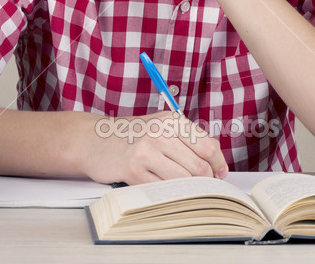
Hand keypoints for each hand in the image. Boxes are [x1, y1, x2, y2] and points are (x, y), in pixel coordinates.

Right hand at [82, 111, 228, 184]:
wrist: (93, 139)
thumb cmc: (131, 135)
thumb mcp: (159, 126)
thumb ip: (185, 139)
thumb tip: (215, 164)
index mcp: (171, 120)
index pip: (207, 146)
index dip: (218, 164)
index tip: (220, 173)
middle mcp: (159, 133)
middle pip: (199, 166)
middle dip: (205, 180)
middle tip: (204, 187)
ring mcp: (146, 152)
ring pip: (183, 180)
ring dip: (189, 189)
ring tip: (186, 190)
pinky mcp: (133, 170)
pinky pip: (162, 188)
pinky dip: (169, 193)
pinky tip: (167, 191)